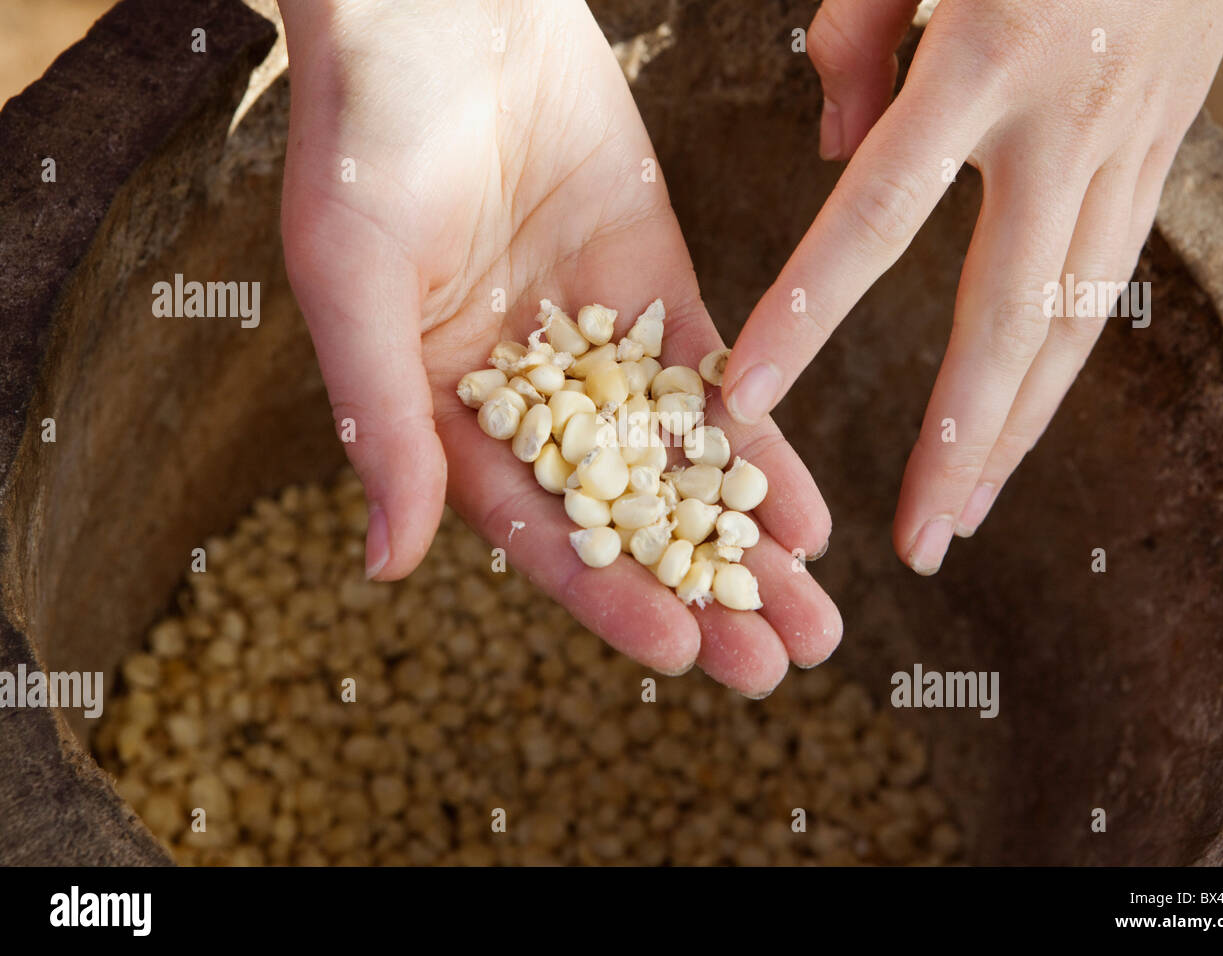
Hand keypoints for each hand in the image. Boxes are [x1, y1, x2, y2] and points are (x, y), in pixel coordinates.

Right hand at [277, 0, 838, 694]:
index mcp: (445, 414)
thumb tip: (388, 566)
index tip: (680, 653)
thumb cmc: (364, 144)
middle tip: (776, 665)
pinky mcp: (653, 281)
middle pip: (623, 513)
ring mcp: (596, 342)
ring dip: (746, 537)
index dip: (606, 592)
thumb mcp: (356, 286)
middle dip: (699, 589)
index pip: (534, 526)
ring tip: (814, 614)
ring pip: (680, 460)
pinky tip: (807, 509)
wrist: (440, 13)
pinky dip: (758, 441)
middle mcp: (526, 396)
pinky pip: (713, 376)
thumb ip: (385, 421)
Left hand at [723, 0, 1222, 573]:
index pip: (876, 217)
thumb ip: (858, 40)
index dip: (809, 315)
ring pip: (1071, 323)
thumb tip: (834, 156)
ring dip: (1018, 433)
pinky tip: (1020, 425)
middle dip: (956, 443)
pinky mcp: (1161, 155)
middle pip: (1003, 317)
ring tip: (966, 517)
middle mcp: (1064, 123)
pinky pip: (1104, 286)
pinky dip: (1060, 367)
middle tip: (916, 543)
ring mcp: (1127, 147)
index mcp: (986, 57)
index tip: (748, 399)